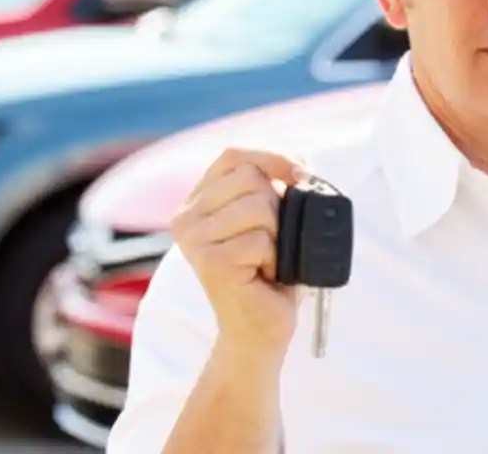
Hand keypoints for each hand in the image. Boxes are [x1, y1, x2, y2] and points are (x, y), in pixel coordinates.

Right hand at [172, 147, 307, 363]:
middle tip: (271, 244)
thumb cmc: (270, 275)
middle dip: (277, 208)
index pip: (233, 155)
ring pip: (259, 206)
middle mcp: (185, 217)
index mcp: (196, 201)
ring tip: (265, 262)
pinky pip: (262, 240)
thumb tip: (302, 163)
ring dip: (277, 237)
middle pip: (250, 177)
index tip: (301, 177)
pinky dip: (275, 260)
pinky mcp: (208, 263)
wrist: (258, 333)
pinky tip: (262, 278)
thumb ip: (276, 186)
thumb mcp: (273, 221)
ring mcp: (193, 240)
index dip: (272, 158)